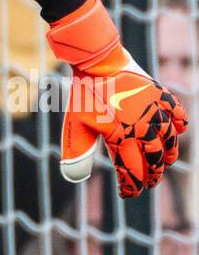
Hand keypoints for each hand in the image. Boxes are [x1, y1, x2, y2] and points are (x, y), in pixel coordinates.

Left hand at [47, 0, 187, 198]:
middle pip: (155, 160)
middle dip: (153, 175)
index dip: (131, 187)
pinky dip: (180, 122)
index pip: (132, 172)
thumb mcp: (75, 125)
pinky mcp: (159, 94)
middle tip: (149, 182)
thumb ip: (77, 153)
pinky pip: (177, 112)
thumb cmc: (83, 94)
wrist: (96, 61)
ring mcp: (153, 110)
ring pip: (170, 140)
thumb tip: (75, 178)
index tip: (128, 193)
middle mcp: (142, 127)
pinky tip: (179, 129)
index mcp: (122, 137)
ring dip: (169, 154)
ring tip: (166, 161)